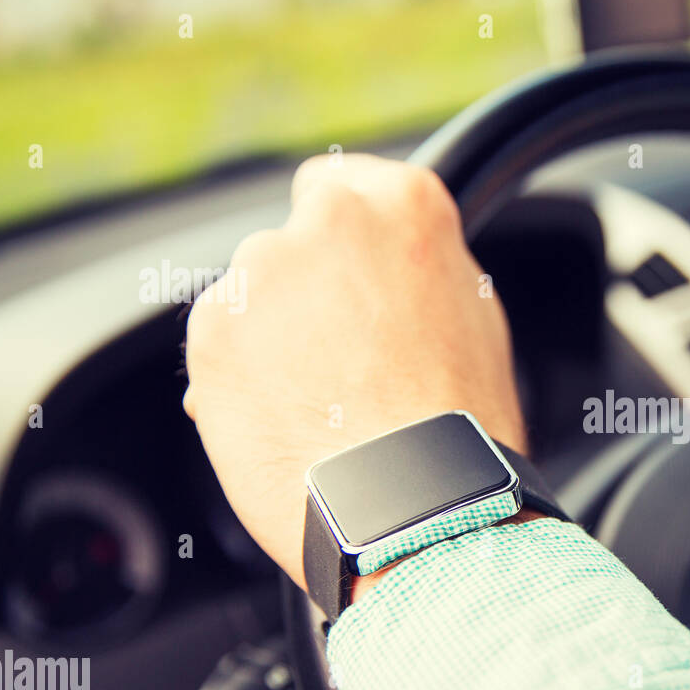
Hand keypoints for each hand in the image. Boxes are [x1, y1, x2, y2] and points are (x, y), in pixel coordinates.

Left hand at [184, 154, 524, 590]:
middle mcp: (330, 221)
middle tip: (343, 364)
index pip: (339, 183)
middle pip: (291, 247)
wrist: (415, 505)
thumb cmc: (458, 427)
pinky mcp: (214, 330)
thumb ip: (420, 269)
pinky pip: (218, 349)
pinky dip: (236, 382)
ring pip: (252, 300)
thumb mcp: (474, 319)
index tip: (343, 276)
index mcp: (404, 206)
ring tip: (318, 408)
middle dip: (305, 296)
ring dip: (269, 340)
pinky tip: (285, 426)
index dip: (340, 241)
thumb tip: (388, 269)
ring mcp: (264, 272)